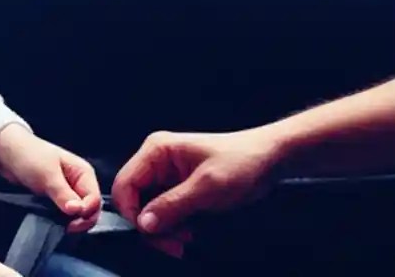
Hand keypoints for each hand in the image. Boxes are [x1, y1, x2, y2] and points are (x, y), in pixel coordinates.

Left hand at [0, 124, 101, 232]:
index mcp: (83, 173)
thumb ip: (63, 193)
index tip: (71, 219)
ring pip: (79, 214)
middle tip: (68, 228)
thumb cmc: (29, 157)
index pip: (95, 199)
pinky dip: (64, 220)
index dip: (86, 211)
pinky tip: (56, 224)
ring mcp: (68, 192)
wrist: (7, 152)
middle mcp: (79, 183)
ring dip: (73, 222)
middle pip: (91, 209)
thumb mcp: (47, 175)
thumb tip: (77, 211)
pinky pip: (66, 214)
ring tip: (61, 227)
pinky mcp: (57, 199)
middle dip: (83, 220)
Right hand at [112, 128, 282, 255]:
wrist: (270, 159)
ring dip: (164, 230)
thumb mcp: (207, 187)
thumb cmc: (241, 163)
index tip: (151, 233)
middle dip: (151, 225)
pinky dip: (173, 227)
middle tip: (175, 244)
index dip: (132, 211)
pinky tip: (189, 233)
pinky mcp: (177, 189)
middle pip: (135, 200)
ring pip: (148, 210)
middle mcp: (156, 162)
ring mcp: (166, 176)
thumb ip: (172, 205)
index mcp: (156, 151)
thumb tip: (143, 224)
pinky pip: (164, 212)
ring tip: (186, 240)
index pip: (125, 184)